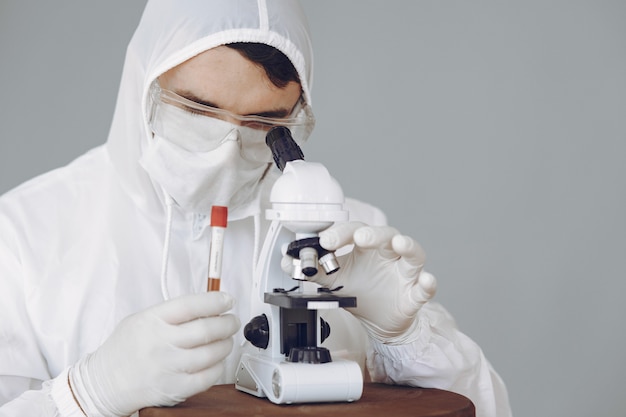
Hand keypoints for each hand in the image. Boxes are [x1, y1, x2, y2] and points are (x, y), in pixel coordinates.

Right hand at [74, 292, 239, 415]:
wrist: (104, 383)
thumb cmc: (125, 349)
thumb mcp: (141, 319)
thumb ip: (172, 311)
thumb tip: (208, 304)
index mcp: (152, 320)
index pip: (192, 305)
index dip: (216, 301)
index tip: (228, 300)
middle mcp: (160, 343)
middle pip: (207, 329)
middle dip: (227, 323)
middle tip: (232, 321)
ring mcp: (168, 367)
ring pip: (211, 353)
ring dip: (226, 344)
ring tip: (226, 340)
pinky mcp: (174, 389)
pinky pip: (208, 377)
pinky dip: (219, 366)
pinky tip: (217, 360)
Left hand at [293, 222, 435, 343]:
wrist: (379, 322)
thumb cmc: (361, 291)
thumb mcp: (334, 281)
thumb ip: (314, 271)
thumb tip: (287, 262)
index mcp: (366, 247)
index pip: (355, 230)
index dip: (341, 233)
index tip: (325, 241)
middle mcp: (387, 254)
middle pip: (385, 234)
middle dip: (373, 234)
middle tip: (359, 238)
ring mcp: (404, 272)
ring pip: (412, 254)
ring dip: (407, 246)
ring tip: (399, 244)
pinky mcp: (415, 293)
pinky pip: (425, 286)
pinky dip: (428, 283)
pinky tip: (426, 280)